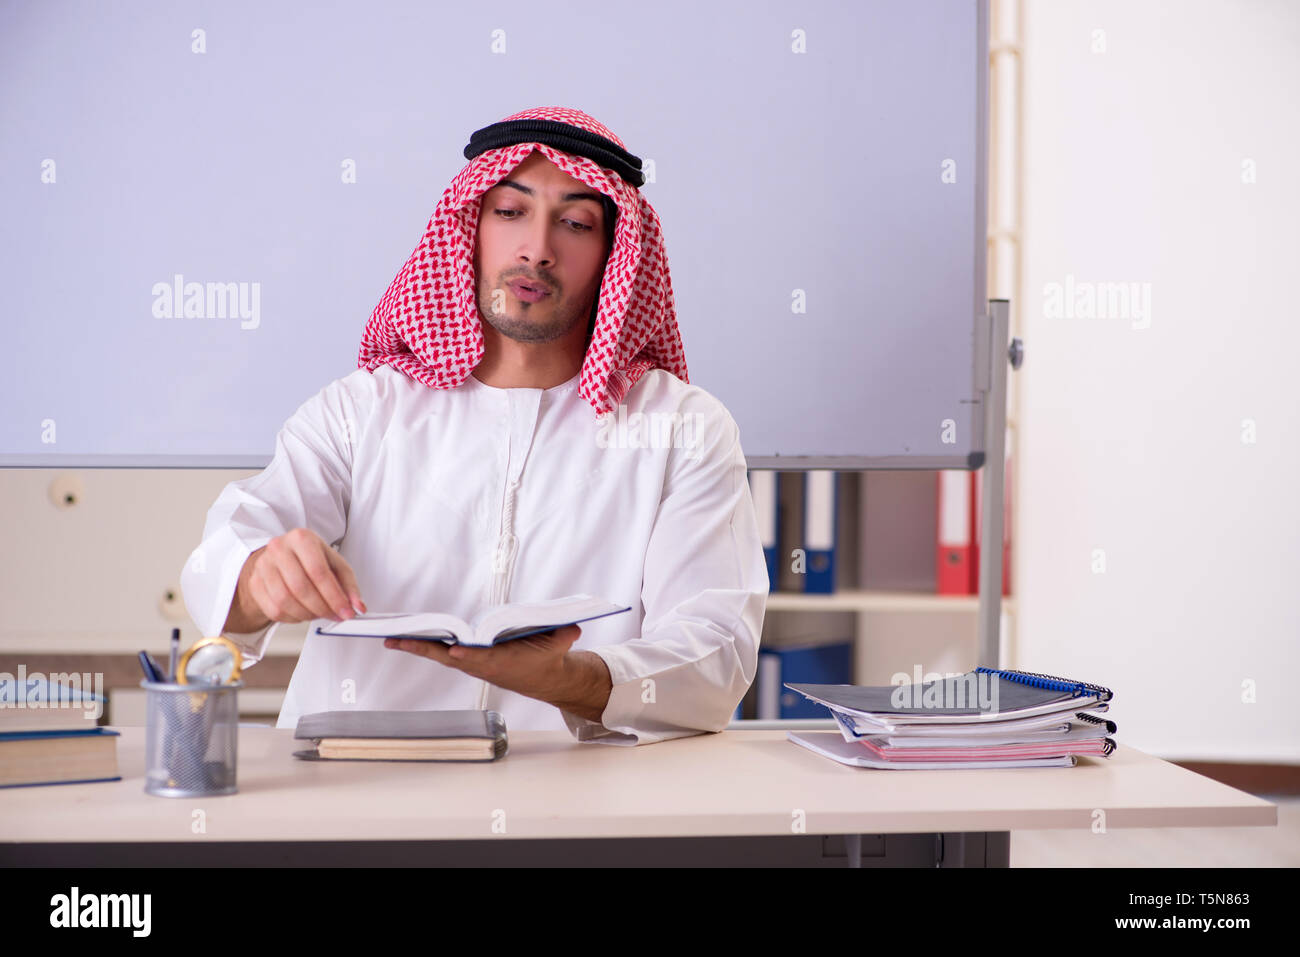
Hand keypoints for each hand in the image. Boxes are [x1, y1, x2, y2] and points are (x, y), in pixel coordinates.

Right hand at [232, 527, 365, 629]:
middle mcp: (279, 549)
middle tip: (334, 615)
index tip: (346, 611)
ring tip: (320, 614)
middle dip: (322, 608)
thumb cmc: (310, 560)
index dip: (334, 596)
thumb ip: (349, 585)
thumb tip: (358, 606)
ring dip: (307, 614)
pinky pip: (274, 610)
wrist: (281, 558)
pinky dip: (293, 618)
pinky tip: (304, 613)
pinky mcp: (255, 583)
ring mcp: (263, 566)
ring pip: (285, 601)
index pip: (319, 572)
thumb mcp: (334, 564)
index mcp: (302, 538)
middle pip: (301, 587)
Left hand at [384, 625, 582, 702]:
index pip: (480, 658)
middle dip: (422, 647)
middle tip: (395, 640)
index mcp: (501, 662)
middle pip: (447, 656)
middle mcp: (481, 665)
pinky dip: (423, 645)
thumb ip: (564, 636)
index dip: (468, 654)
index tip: (454, 650)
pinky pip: (441, 653)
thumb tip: (572, 628)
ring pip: (439, 655)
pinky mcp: (468, 661)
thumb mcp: (561, 644)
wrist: (546, 679)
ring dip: (415, 646)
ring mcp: (472, 664)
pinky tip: (405, 638)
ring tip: (390, 637)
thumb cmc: (549, 658)